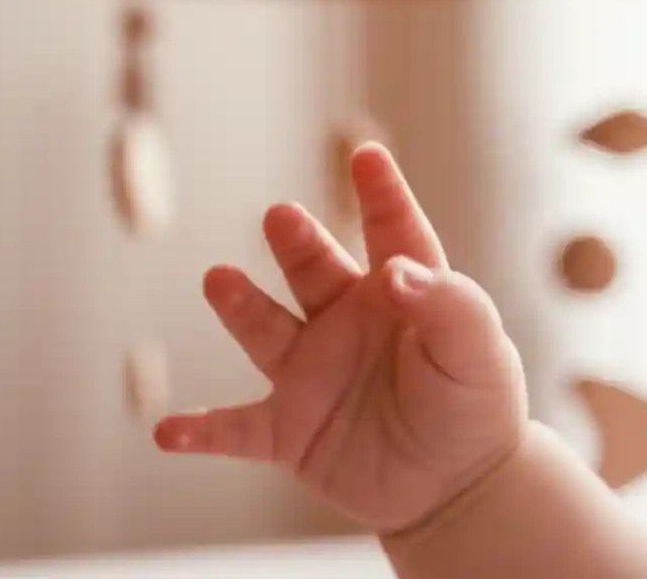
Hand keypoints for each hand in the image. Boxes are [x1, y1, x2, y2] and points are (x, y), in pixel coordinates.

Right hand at [154, 143, 527, 532]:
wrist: (459, 490)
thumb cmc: (476, 408)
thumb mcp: (478, 350)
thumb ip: (449, 304)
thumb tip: (395, 270)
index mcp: (400, 294)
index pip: (391, 233)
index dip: (381, 194)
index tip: (367, 156)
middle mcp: (346, 322)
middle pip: (314, 270)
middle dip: (297, 242)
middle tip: (282, 216)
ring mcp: (313, 374)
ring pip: (266, 331)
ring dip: (241, 306)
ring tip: (219, 279)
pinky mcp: (291, 430)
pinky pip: (239, 429)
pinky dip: (203, 431)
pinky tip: (168, 431)